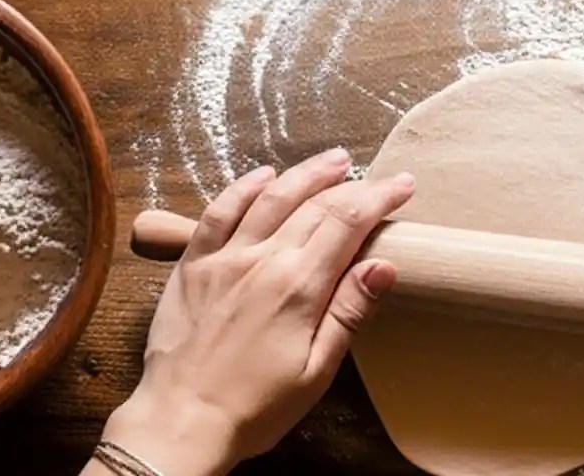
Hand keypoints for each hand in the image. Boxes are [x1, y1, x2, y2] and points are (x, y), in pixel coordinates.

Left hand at [96, 149, 414, 475]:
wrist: (181, 422)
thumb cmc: (254, 408)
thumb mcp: (316, 370)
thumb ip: (348, 312)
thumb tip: (383, 266)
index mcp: (298, 288)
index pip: (348, 223)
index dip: (379, 198)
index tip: (402, 186)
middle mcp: (262, 261)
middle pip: (315, 205)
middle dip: (354, 185)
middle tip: (380, 175)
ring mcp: (224, 258)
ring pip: (271, 198)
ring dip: (305, 174)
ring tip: (334, 160)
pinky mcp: (192, 264)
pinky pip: (218, 211)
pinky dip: (243, 188)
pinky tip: (263, 175)